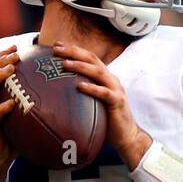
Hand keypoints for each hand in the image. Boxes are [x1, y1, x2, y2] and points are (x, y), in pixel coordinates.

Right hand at [0, 46, 18, 176]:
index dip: (2, 57)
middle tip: (16, 52)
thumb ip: (28, 109)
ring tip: (12, 68)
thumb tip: (54, 102)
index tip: (16, 47)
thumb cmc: (8, 144)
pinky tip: (12, 102)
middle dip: (1, 60)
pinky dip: (3, 107)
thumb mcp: (19, 122)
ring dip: (0, 76)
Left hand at [51, 42, 150, 168]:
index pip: (88, 57)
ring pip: (98, 72)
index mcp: (105, 77)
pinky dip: (92, 88)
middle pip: (92, 59)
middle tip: (56, 49)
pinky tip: (79, 86)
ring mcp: (115, 89)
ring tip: (64, 64)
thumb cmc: (107, 120)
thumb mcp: (93, 102)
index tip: (56, 45)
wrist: (126, 136)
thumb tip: (59, 91)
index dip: (73, 49)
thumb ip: (83, 93)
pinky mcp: (117, 102)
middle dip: (73, 52)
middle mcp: (111, 79)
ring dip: (80, 67)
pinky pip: (104, 93)